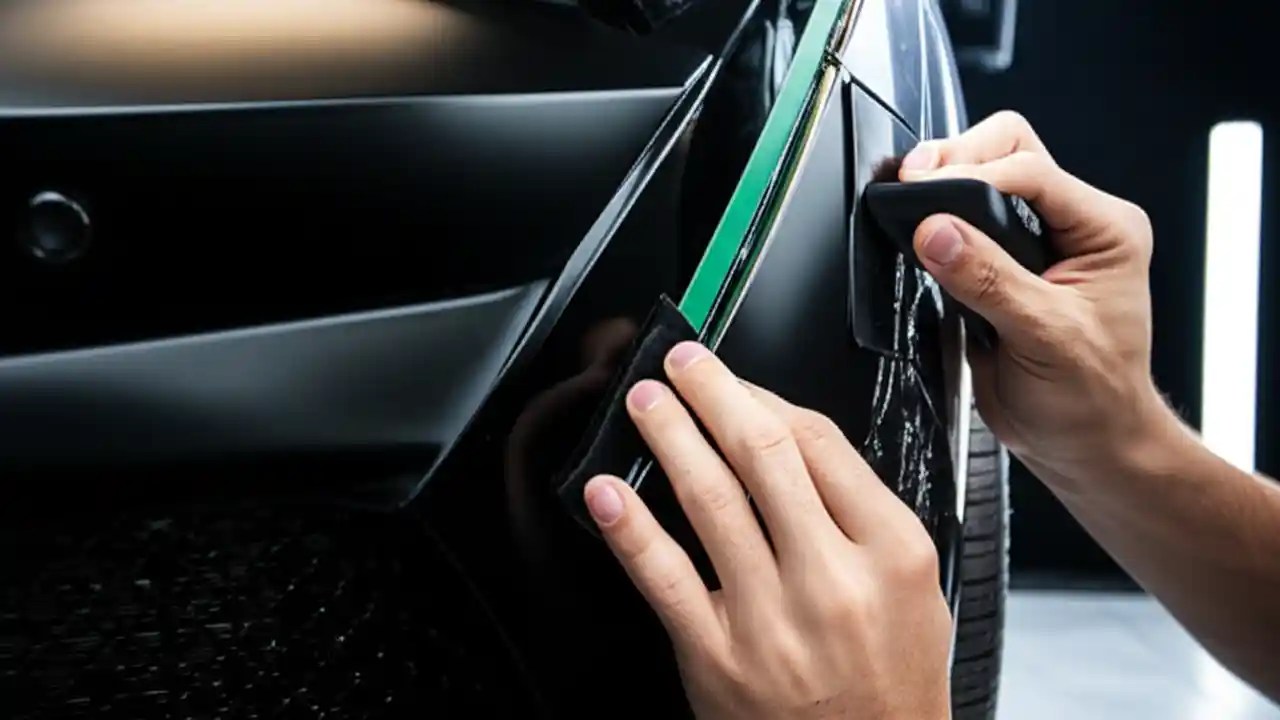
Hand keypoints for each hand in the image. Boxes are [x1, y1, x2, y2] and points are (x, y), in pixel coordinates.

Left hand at [582, 342, 951, 719]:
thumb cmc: (890, 679)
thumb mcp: (912, 584)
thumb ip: (859, 509)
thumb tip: (786, 436)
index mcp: (890, 549)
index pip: (818, 442)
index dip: (764, 395)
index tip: (736, 381)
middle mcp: (831, 579)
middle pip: (761, 453)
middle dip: (712, 393)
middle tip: (681, 365)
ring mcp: (771, 619)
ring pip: (709, 501)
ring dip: (669, 438)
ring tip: (646, 404)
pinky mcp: (718, 657)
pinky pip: (663, 577)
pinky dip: (629, 528)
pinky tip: (607, 492)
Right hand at [899, 110, 1169, 488]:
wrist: (1085, 447)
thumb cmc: (1093, 401)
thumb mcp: (1046, 337)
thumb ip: (989, 281)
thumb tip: (936, 232)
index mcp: (1103, 229)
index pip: (1030, 172)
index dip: (972, 176)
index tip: (924, 196)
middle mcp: (1070, 226)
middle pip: (1007, 151)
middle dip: (956, 161)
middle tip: (912, 185)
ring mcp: (1031, 245)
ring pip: (979, 181)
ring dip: (941, 191)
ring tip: (907, 208)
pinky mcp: (996, 268)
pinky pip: (958, 227)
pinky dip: (932, 226)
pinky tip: (915, 239)